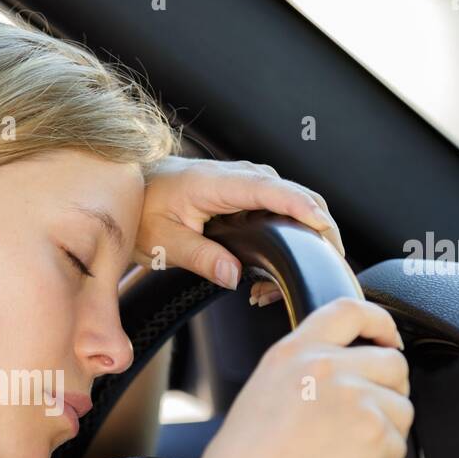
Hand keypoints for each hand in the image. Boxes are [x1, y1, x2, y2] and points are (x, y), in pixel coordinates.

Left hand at [134, 156, 343, 290]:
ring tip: (286, 280)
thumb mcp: (163, 242)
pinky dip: (289, 234)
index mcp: (215, 183)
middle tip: (326, 264)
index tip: (322, 225)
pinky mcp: (247, 195)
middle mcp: (237, 177)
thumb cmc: (143, 211)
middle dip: (318, 226)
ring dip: (302, 235)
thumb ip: (200, 257)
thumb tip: (234, 277)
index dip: (298, 206)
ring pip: (292, 201)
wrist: (132, 191)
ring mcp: (245, 184)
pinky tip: (272, 274)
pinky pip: (279, 208)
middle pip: (294, 192)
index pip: (267, 189)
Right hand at [189, 298, 411, 457]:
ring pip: (402, 407)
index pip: (349, 311)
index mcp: (292, 352)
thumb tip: (340, 377)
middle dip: (391, 392)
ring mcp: (351, 395)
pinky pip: (399, 446)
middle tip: (372, 418)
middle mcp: (323, 366)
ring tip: (354, 457)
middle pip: (392, 362)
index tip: (389, 338)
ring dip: (388, 434)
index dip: (379, 321)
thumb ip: (301, 373)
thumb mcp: (262, 392)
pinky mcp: (371, 430)